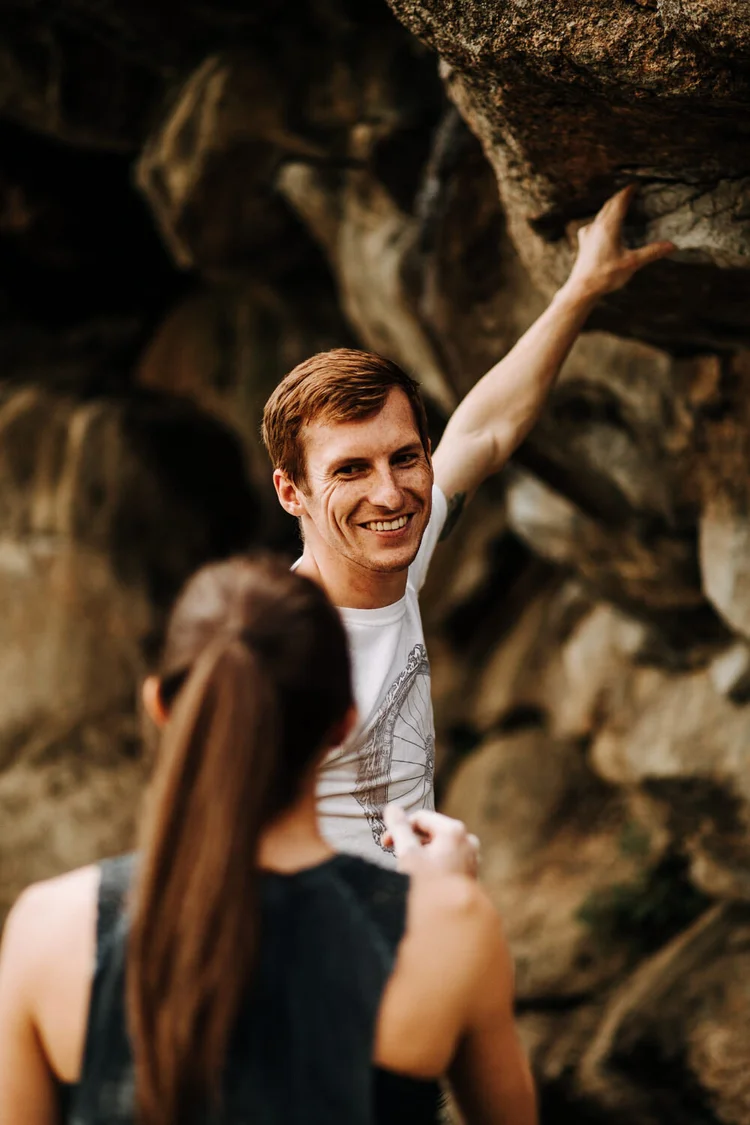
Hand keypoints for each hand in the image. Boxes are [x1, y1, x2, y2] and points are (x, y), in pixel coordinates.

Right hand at [383, 805, 480, 877]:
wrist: (449, 922)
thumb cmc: (428, 886)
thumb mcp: (408, 854)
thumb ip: (399, 828)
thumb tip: (391, 807)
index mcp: (453, 830)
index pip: (420, 818)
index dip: (400, 828)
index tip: (384, 843)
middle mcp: (467, 840)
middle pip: (430, 831)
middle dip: (410, 841)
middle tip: (393, 854)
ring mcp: (471, 856)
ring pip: (438, 845)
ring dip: (420, 852)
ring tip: (408, 868)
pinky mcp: (470, 872)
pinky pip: (447, 858)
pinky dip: (433, 863)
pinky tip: (423, 878)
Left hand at [564, 184, 674, 301]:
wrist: (582, 289)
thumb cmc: (606, 276)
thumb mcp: (632, 263)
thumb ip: (652, 252)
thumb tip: (672, 246)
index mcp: (609, 227)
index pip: (619, 202)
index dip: (627, 192)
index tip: (634, 185)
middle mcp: (596, 226)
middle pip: (609, 205)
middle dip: (619, 197)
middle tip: (629, 191)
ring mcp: (587, 234)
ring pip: (600, 214)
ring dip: (610, 207)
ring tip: (619, 204)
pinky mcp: (583, 242)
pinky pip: (593, 224)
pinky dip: (602, 219)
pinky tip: (602, 225)